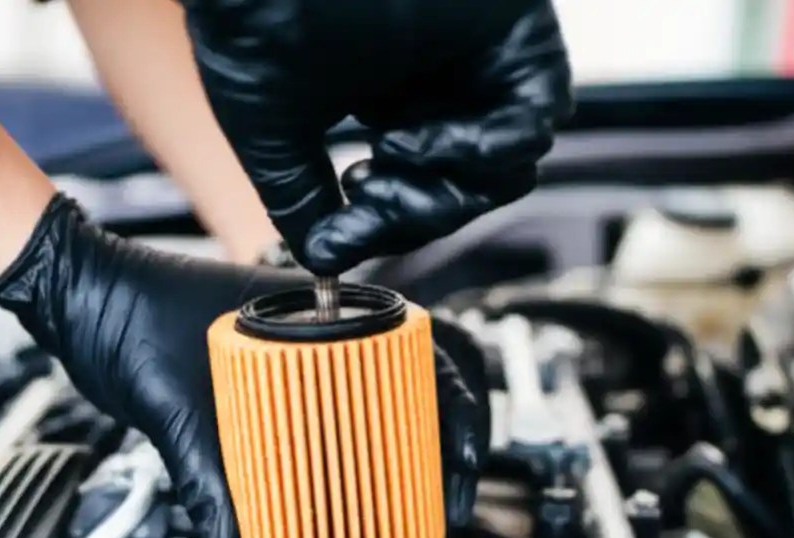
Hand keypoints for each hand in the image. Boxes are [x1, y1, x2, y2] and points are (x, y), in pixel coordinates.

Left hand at [0, 195, 483, 537]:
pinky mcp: (275, 379)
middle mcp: (325, 329)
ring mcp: (304, 353)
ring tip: (403, 509)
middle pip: (421, 383)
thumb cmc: (125, 311)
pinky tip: (341, 497)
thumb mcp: (171, 399)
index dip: (458, 416)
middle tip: (442, 503)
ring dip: (400, 452)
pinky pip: (331, 418)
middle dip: (443, 445)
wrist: (78, 290)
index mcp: (321, 314)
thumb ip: (203, 472)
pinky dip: (347, 457)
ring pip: (381, 402)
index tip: (454, 471)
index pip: (427, 353)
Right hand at [183, 0, 572, 274]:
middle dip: (419, 213)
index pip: (426, 185)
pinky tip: (417, 142)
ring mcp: (483, 53)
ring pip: (510, 162)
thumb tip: (321, 257)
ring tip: (383, 163)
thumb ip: (303, 197)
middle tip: (365, 205)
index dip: (388, 223)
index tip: (341, 236)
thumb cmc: (257, 20)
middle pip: (472, 185)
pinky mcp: (517, 28)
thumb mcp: (277, 132)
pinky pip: (536, 116)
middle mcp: (444, 76)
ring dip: (448, 188)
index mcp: (397, 94)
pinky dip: (484, 150)